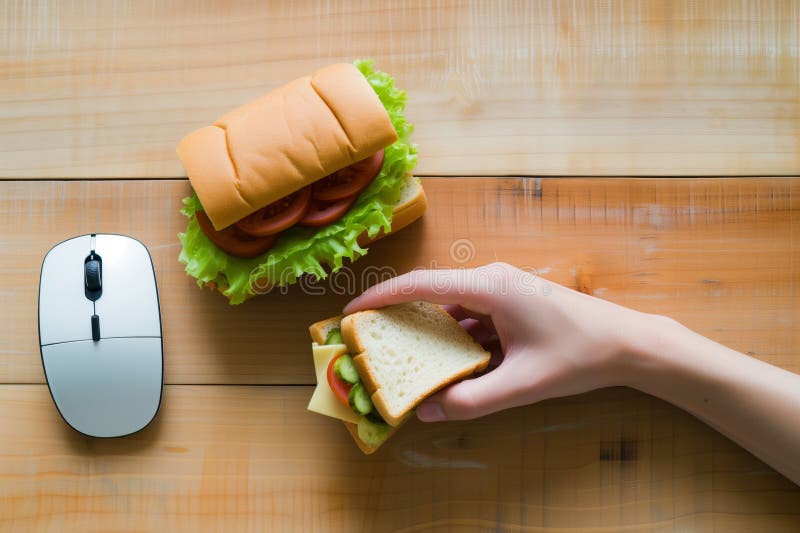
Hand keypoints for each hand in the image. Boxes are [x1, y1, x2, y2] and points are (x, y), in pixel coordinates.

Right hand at [343, 263, 652, 421]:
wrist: (628, 343)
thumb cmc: (579, 356)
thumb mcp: (522, 385)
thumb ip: (472, 401)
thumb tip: (428, 412)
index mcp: (490, 287)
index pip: (423, 285)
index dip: (383, 297)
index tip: (352, 312)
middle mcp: (492, 281)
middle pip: (433, 296)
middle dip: (402, 320)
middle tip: (373, 344)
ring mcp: (504, 291)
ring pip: (453, 310)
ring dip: (431, 334)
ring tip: (404, 360)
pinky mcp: (512, 305)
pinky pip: (473, 318)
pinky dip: (457, 340)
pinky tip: (449, 366)